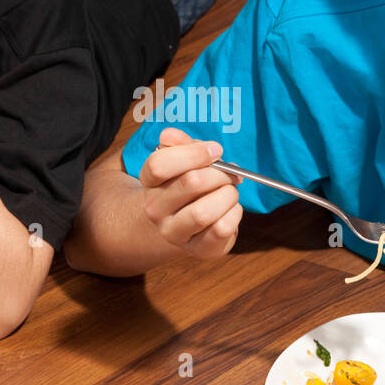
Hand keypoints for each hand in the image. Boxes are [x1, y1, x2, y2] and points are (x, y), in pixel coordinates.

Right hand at [139, 127, 243, 258]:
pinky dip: (235, 214)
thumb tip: (168, 134)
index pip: (159, 165)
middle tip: (231, 173)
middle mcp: (155, 209)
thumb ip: (181, 144)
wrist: (192, 224)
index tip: (215, 150)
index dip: (192, 153)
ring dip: (228, 195)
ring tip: (230, 192)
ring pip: (204, 212)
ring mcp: (173, 233)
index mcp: (149, 182)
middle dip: (219, 174)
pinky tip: (231, 209)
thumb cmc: (191, 188)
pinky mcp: (197, 249)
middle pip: (190, 183)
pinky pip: (221, 229)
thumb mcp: (185, 161)